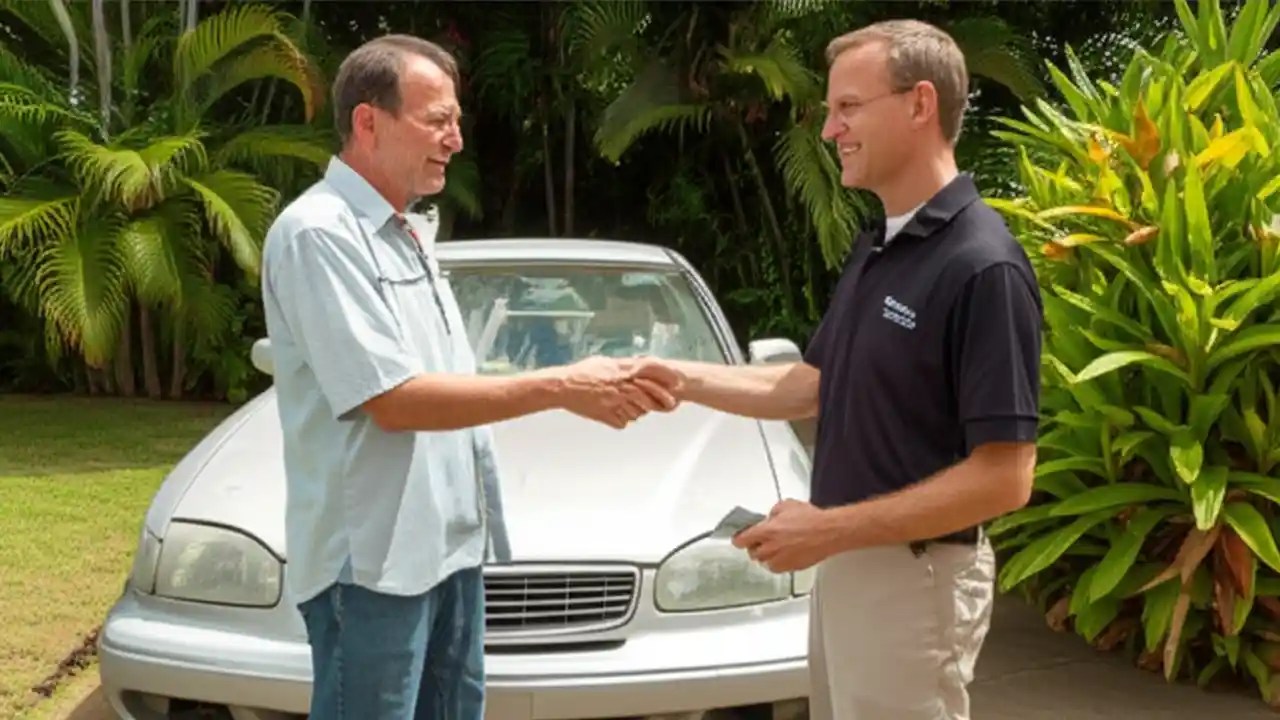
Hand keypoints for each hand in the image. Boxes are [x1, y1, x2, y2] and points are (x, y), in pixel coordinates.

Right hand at [553, 357, 676, 428]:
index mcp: (620, 370)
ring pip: (639, 411)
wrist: (563, 387)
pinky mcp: (607, 416)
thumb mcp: (606, 363)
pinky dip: (623, 419)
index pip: (650, 372)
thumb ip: (623, 366)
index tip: (677, 382)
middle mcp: (620, 386)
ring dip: (640, 410)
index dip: (666, 377)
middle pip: (650, 395)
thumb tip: (638, 366)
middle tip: (671, 404)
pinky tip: (616, 412)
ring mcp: (614, 403)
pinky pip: (624, 421)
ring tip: (630, 405)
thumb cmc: (581, 373)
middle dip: (663, 400)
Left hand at [731, 499, 833, 572]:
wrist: (828, 532)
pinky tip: (785, 554)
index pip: (741, 540)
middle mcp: (770, 548)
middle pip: (752, 553)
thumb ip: (772, 513)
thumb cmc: (811, 519)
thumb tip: (770, 518)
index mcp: (766, 531)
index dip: (739, 538)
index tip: (739, 538)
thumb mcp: (786, 506)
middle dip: (755, 546)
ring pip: (765, 562)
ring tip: (775, 547)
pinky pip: (778, 568)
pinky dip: (778, 562)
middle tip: (762, 540)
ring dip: (766, 556)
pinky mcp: (791, 568)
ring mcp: (780, 560)